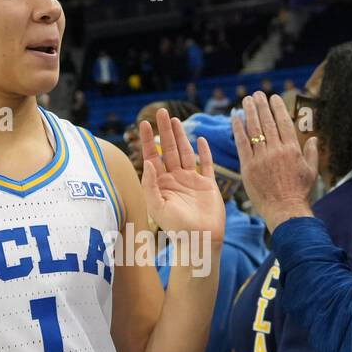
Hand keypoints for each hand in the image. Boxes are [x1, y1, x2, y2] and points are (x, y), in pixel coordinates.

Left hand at [138, 108, 225, 242]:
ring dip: (180, 136)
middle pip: (168, 149)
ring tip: (175, 120)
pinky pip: (206, 164)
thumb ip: (150, 184)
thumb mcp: (157, 206)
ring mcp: (192, 181)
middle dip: (164, 131)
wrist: (200, 240)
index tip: (144, 123)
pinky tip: (200, 139)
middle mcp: (175, 179)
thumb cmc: (176, 228)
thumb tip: (148, 161)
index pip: (152, 156)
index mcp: (161, 184)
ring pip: (185, 152)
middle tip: (161, 111)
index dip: (148, 140)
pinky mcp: (208, 185)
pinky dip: (204, 152)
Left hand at [232, 92, 318, 230]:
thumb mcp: (311, 171)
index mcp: (293, 149)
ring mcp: (261, 158)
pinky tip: (235, 118)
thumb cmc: (300, 193)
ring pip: (254, 129)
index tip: (273, 97)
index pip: (283, 122)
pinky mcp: (248, 167)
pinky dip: (238, 129)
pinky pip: (242, 144)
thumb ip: (312, 153)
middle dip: (261, 105)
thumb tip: (315, 138)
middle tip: (257, 94)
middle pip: (267, 122)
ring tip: (246, 100)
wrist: (285, 210)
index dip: (277, 108)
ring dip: (249, 112)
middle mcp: (276, 150)